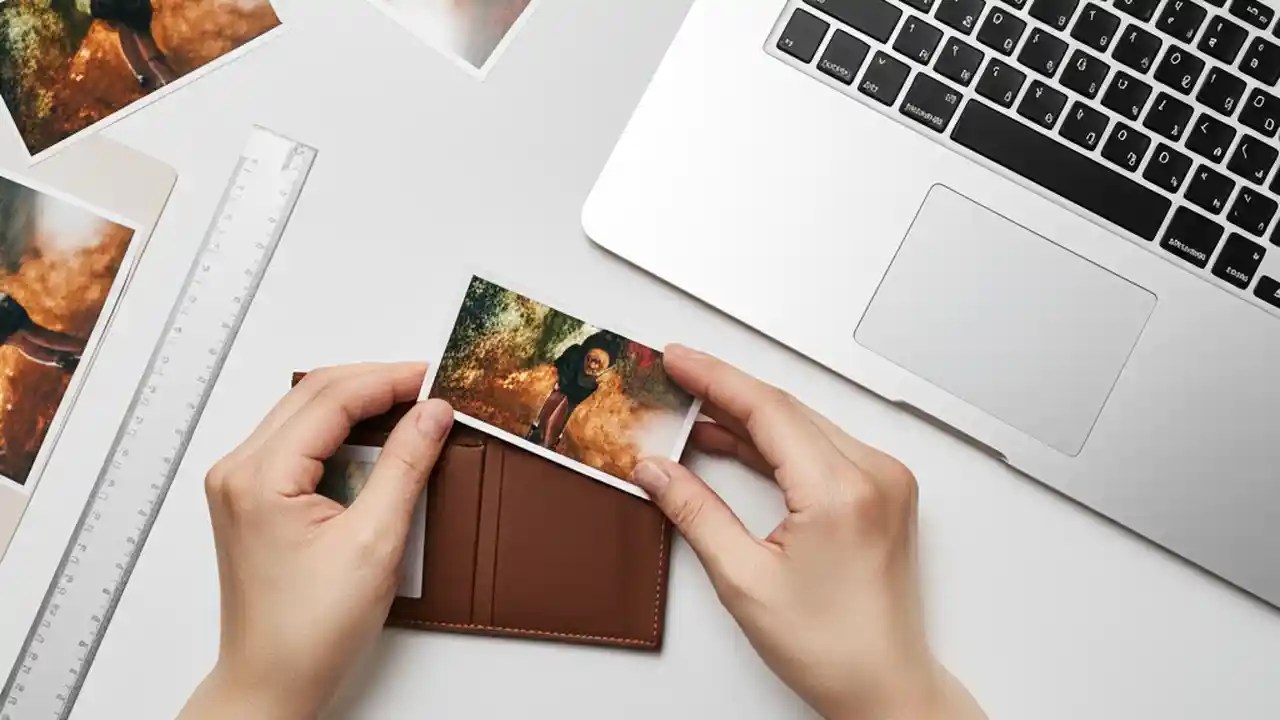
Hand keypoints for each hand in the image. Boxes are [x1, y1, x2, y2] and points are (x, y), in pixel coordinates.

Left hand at [180, 363, 453, 718]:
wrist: (271, 681)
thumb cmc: (310, 630)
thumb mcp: (375, 541)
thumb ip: (405, 466)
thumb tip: (432, 413)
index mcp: (260, 476)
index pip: (331, 398)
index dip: (388, 380)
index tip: (434, 377)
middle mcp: (238, 470)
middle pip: (312, 394)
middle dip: (374, 383)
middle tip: (428, 386)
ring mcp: (239, 483)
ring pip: (304, 413)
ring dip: (357, 404)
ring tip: (409, 408)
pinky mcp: (251, 497)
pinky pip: (297, 440)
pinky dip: (340, 431)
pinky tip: (375, 438)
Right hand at [630, 345, 984, 719]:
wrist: (883, 685)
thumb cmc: (830, 647)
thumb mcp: (744, 578)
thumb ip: (695, 512)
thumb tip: (656, 469)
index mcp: (842, 491)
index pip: (769, 409)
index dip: (715, 378)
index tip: (677, 360)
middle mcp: (873, 475)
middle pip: (786, 410)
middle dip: (725, 392)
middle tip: (674, 380)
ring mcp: (883, 480)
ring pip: (803, 424)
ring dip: (748, 417)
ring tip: (693, 412)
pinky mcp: (882, 490)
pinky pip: (821, 446)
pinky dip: (776, 441)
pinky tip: (737, 441)